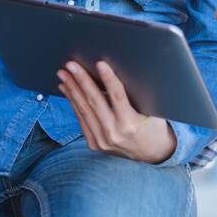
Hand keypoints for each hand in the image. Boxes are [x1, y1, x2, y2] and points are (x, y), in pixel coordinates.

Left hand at [56, 58, 176, 163]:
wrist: (151, 153)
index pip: (117, 96)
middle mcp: (114, 133)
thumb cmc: (153, 126)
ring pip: (84, 110)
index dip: (108, 78)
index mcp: (131, 124)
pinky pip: (81, 119)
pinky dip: (73, 103)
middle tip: (71, 65)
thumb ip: (134, 95)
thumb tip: (114, 72)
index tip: (99, 63)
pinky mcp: (94, 144)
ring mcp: (102, 140)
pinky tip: (67, 90)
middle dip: (81, 80)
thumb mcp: (151, 110)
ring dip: (72, 90)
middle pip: (95, 102)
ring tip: (63, 75)